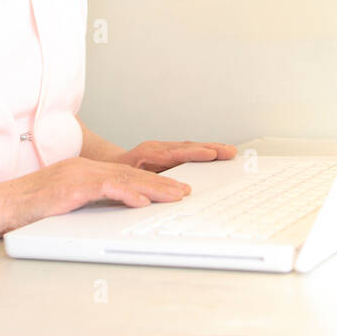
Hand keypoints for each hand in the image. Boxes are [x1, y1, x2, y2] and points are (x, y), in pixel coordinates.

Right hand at [0, 156, 192, 232]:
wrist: (0, 205)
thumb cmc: (29, 208)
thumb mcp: (66, 203)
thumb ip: (90, 202)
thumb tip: (115, 210)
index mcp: (86, 172)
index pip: (127, 175)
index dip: (154, 181)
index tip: (175, 189)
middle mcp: (85, 169)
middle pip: (132, 174)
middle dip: (163, 182)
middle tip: (186, 191)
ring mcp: (79, 176)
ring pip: (125, 180)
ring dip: (154, 188)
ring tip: (176, 196)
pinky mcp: (71, 187)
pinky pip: (105, 189)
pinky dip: (127, 195)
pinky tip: (143, 202)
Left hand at [113, 140, 238, 172]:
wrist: (107, 166)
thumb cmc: (116, 175)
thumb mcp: (128, 181)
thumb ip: (147, 184)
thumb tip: (167, 189)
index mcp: (148, 154)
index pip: (176, 153)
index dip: (195, 153)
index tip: (211, 153)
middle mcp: (157, 148)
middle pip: (188, 147)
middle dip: (211, 148)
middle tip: (229, 151)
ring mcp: (162, 148)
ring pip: (190, 146)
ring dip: (210, 148)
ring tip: (229, 151)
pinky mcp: (166, 151)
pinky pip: (187, 149)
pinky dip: (202, 150)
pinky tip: (215, 153)